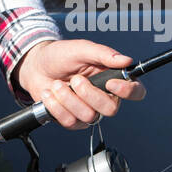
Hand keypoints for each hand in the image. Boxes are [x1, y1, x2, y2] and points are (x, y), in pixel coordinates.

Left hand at [11, 39, 146, 129]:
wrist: (35, 67)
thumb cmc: (60, 55)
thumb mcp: (81, 49)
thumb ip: (104, 54)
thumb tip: (126, 60)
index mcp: (112, 78)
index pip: (135, 91)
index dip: (128, 91)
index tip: (111, 83)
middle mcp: (104, 96)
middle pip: (110, 109)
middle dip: (89, 95)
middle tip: (75, 79)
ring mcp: (89, 110)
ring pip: (88, 117)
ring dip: (68, 99)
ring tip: (57, 85)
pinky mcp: (73, 120)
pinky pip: (70, 122)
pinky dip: (56, 107)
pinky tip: (50, 95)